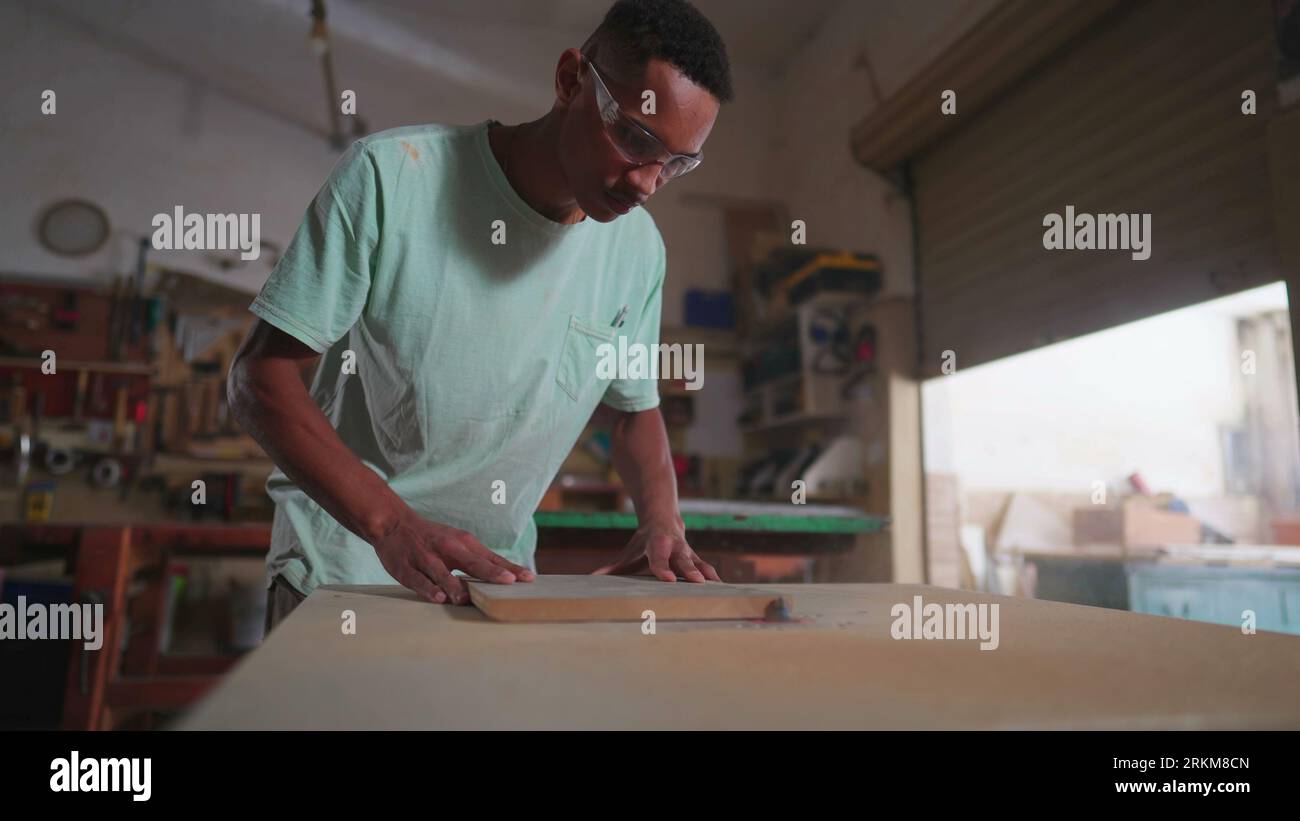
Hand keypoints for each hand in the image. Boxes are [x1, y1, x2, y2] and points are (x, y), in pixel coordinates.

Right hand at [371, 508, 533, 604]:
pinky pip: (419, 581)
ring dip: (456, 586)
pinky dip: (429, 589)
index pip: (491, 558)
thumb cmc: (433, 538)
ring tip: (466, 599)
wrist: (393, 523)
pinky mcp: (406, 569)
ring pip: (444, 574)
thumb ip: (479, 560)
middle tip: (508, 582)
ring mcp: (426, 558)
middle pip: (473, 563)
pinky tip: (439, 598)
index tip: (528, 578)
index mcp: (464, 543)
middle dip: (492, 573)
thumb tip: (507, 576)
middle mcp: (448, 549)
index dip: (510, 568)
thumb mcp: (458, 543)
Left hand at [593, 520, 719, 582]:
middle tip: (697, 582)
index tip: (668, 580)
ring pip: (700, 563)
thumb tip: (592, 578)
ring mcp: (689, 552)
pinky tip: (725, 592)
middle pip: (683, 560)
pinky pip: (708, 568)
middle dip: (690, 571)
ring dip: (708, 575)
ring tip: (718, 589)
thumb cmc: (645, 541)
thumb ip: (613, 567)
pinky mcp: (698, 558)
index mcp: (657, 545)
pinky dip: (715, 578)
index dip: (663, 568)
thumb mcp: (630, 551)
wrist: (664, 518)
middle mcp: (675, 548)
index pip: (659, 558)